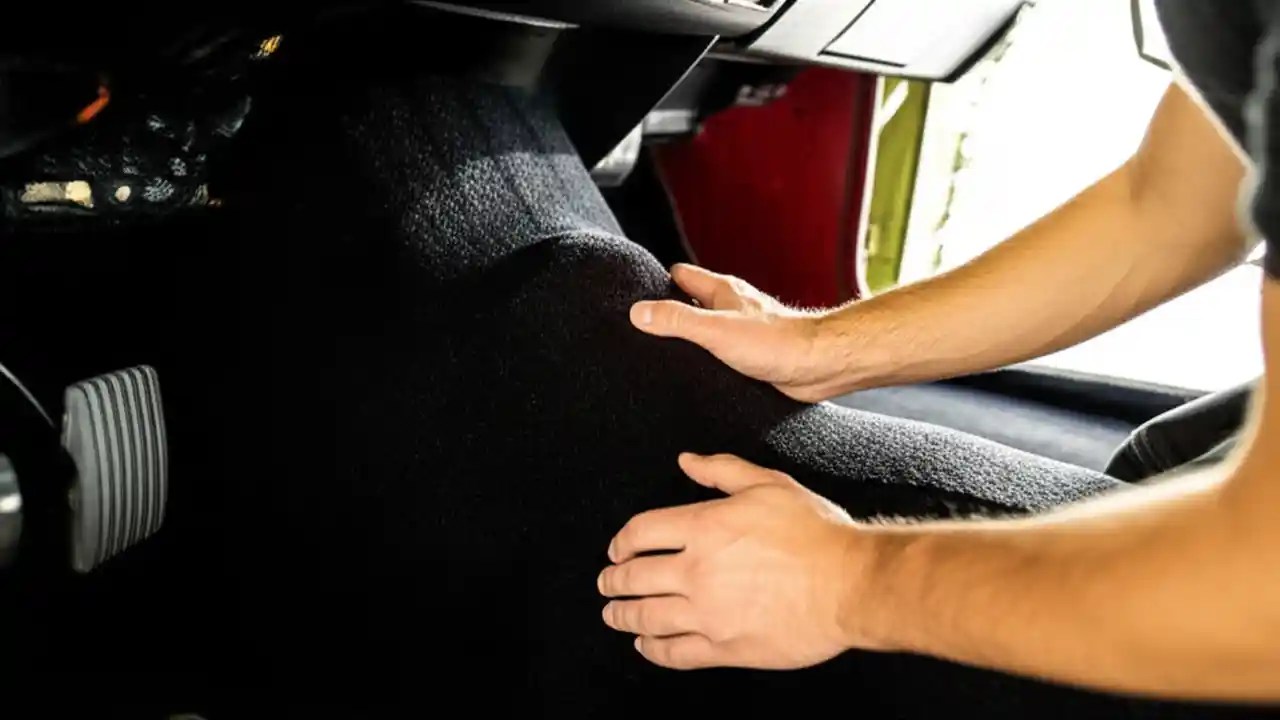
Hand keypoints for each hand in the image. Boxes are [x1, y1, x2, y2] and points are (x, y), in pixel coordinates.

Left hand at [598, 453, 880, 669]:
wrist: (850, 584)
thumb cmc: (815, 532)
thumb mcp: (768, 485)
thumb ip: (721, 470)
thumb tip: (685, 460)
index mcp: (704, 527)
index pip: (641, 532)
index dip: (621, 541)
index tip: (616, 549)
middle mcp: (697, 570)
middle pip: (635, 577)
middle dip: (614, 581)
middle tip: (606, 583)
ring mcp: (708, 613)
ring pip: (646, 617)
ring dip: (622, 615)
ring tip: (613, 614)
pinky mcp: (724, 648)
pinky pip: (674, 652)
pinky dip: (652, 649)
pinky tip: (645, 644)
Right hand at [630, 264, 844, 402]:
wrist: (817, 367)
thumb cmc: (774, 343)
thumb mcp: (715, 330)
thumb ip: (677, 320)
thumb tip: (639, 313)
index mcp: (723, 292)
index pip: (681, 276)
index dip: (658, 283)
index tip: (636, 297)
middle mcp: (732, 308)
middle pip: (692, 303)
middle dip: (671, 314)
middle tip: (646, 332)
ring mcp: (743, 332)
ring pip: (708, 331)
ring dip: (691, 342)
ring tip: (666, 359)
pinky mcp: (752, 357)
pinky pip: (722, 356)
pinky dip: (708, 363)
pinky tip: (698, 378)